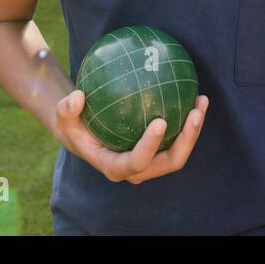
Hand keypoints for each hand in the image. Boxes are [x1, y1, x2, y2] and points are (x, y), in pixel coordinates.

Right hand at [54, 88, 208, 184]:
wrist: (85, 133)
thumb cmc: (75, 124)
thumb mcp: (63, 116)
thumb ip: (67, 108)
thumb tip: (78, 97)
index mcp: (115, 166)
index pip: (137, 162)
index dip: (150, 146)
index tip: (161, 120)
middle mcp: (138, 169)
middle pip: (169, 162)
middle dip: (186, 141)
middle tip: (193, 113)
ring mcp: (152, 160)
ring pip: (180, 151)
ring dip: (194, 129)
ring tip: (201, 102)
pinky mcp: (160, 149)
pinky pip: (179, 137)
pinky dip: (190, 119)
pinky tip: (196, 94)